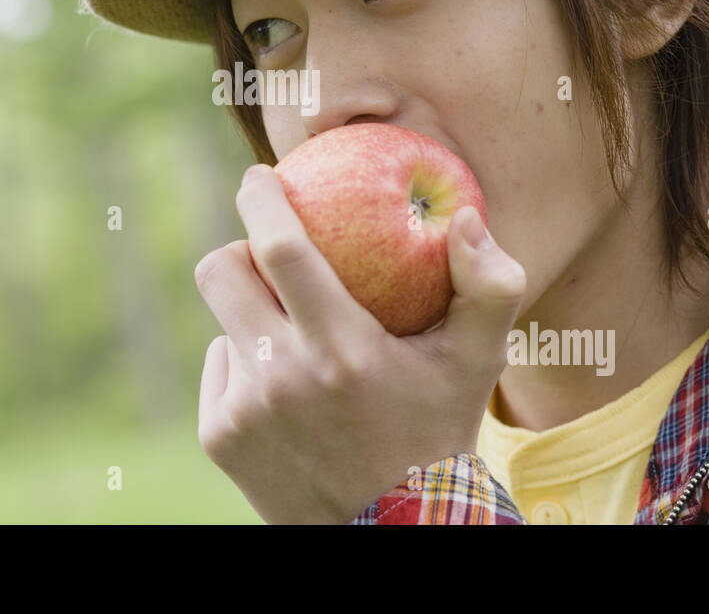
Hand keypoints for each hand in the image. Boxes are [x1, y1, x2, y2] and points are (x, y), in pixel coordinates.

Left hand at [194, 163, 525, 523]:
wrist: (393, 533)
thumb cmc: (439, 431)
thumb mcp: (479, 363)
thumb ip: (488, 285)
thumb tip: (464, 215)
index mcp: (344, 351)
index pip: (280, 248)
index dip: (261, 199)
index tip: (260, 176)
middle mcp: (283, 379)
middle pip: (220, 271)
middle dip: (240, 248)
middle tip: (273, 257)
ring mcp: (244, 411)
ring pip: (224, 323)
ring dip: (255, 316)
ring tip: (301, 343)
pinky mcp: (220, 437)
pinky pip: (220, 369)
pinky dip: (246, 364)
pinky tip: (287, 392)